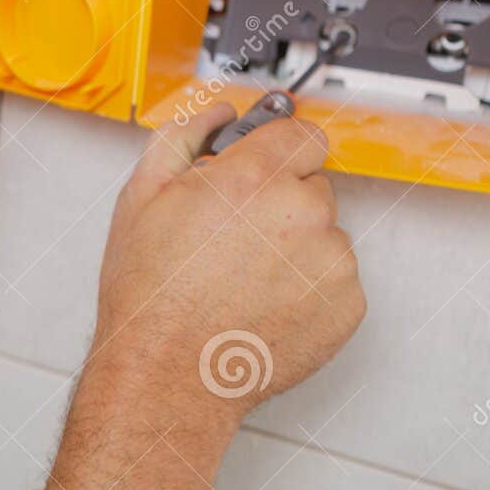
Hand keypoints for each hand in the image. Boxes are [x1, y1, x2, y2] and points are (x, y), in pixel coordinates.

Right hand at [92, 103, 365, 436]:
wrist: (168, 373)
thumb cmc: (152, 297)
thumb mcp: (140, 198)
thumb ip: (184, 138)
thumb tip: (217, 116)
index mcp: (253, 177)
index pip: (302, 134)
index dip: (278, 152)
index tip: (267, 165)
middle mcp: (301, 212)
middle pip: (312, 185)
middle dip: (279, 203)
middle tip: (234, 239)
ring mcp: (331, 260)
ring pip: (324, 234)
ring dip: (295, 248)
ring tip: (243, 280)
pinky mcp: (348, 304)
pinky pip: (335, 280)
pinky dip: (308, 289)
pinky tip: (262, 305)